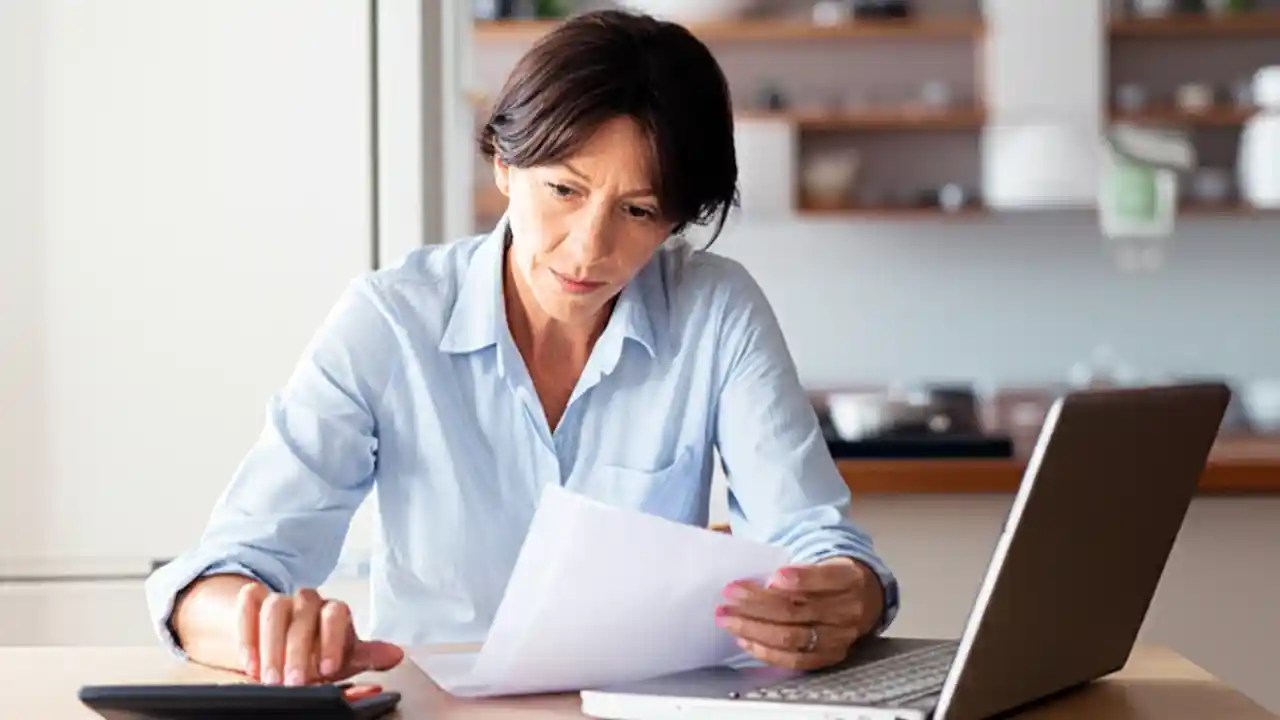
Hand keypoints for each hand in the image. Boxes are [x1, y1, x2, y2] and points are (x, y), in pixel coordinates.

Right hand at [236, 584, 403, 685]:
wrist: (284, 648)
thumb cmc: (319, 655)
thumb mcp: (344, 660)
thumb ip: (367, 657)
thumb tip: (397, 655)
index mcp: (335, 612)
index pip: (337, 612)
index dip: (333, 639)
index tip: (328, 669)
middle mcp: (309, 601)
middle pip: (304, 613)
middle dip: (297, 651)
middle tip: (292, 682)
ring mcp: (281, 599)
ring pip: (274, 607)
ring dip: (269, 644)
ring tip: (266, 677)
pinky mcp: (254, 601)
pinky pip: (249, 599)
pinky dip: (246, 628)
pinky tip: (248, 660)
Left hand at [715, 557, 883, 670]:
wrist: (863, 601)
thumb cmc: (831, 578)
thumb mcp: (823, 561)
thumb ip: (796, 568)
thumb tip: (757, 578)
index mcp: (849, 578)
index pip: (824, 579)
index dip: (799, 579)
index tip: (772, 575)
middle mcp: (848, 611)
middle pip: (798, 610)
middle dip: (757, 604)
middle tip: (729, 595)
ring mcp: (839, 639)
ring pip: (791, 637)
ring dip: (753, 628)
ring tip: (727, 618)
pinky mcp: (827, 658)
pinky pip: (793, 660)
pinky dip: (764, 650)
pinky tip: (744, 638)